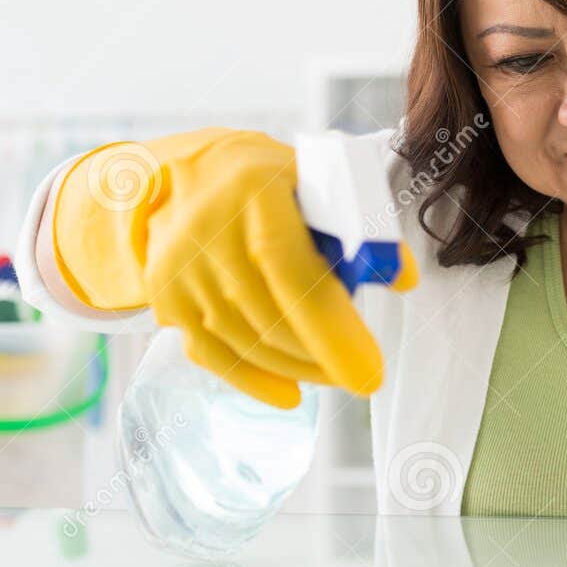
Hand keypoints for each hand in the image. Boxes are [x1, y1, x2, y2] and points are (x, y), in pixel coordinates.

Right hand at [51, 129, 417, 407]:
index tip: (369, 371)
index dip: (331, 328)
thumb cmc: (275, 183)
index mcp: (255, 189)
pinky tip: (290, 393)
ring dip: (297, 367)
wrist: (192, 174)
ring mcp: (180, 267)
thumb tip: (400, 277)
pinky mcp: (166, 297)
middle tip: (360, 370)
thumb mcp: (320, 182)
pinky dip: (254, 380)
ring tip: (332, 372)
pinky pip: (211, 354)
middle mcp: (208, 229)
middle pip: (270, 316)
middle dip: (323, 356)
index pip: (290, 269)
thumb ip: (364, 225)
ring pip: (245, 341)